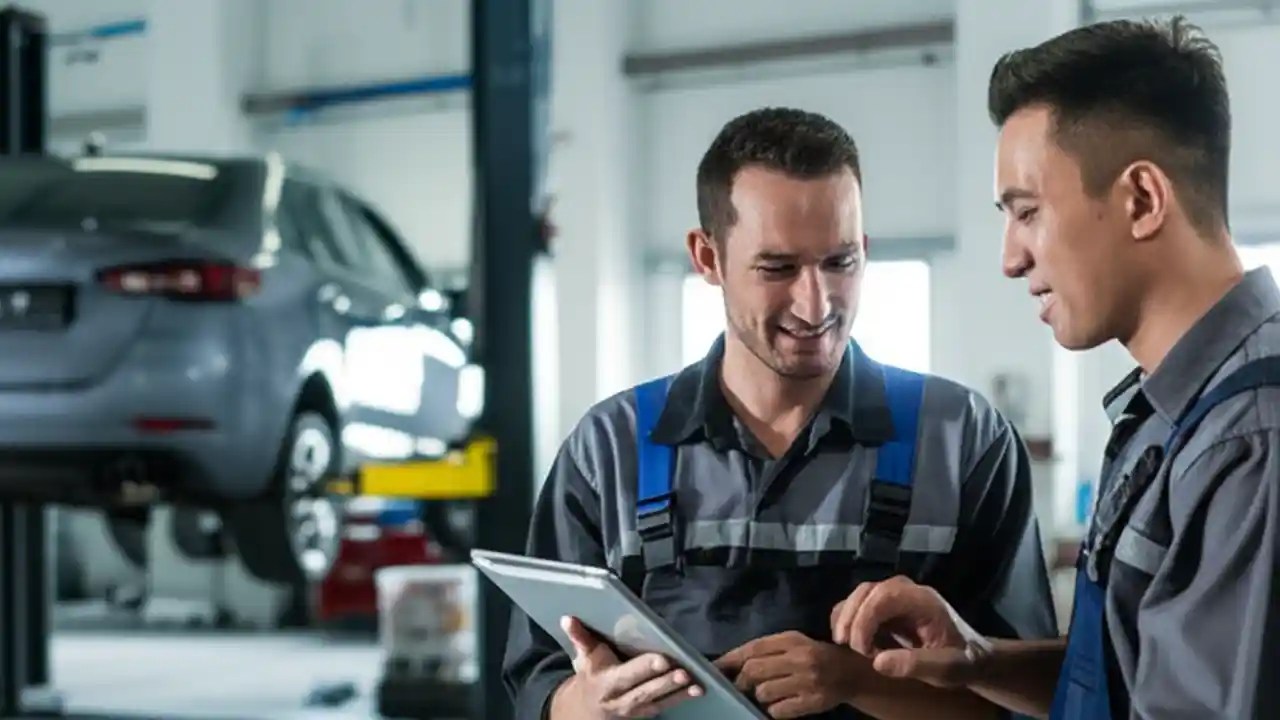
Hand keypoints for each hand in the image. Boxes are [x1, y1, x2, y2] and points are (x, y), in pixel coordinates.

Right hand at [551, 616, 702, 719]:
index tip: (662, 659)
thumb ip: (579, 637)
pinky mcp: (646, 712)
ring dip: (678, 693)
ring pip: (657, 701)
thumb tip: (568, 618)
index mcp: (605, 682)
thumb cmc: (591, 673)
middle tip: (684, 672)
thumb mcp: (583, 657)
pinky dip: (681, 699)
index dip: (644, 668)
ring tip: (696, 684)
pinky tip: (698, 690)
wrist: (588, 708)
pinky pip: (665, 707)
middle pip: (644, 690)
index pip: (626, 674)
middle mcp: (620, 699)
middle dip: (664, 682)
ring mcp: (634, 709)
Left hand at [714, 631, 860, 718]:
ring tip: (767, 694)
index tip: (715, 669)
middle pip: (754, 670)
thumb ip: (765, 649)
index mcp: (792, 640)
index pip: (754, 648)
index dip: (731, 659)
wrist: (849, 673)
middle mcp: (800, 658)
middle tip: (741, 686)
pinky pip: (778, 710)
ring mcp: (807, 681)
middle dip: (741, 681)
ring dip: (759, 696)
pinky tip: (780, 704)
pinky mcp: (813, 702)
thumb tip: (728, 662)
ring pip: (763, 692)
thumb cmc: (813, 655)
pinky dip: (773, 709)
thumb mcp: (793, 643)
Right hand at [829, 576, 987, 688]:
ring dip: (846, 617)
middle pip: (867, 591)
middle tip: (846, 647)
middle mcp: (907, 590)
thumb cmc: (962, 662)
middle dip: (850, 617)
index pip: (884, 596)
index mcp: (923, 600)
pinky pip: (860, 604)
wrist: (973, 656)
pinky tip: (852, 642)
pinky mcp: (887, 606)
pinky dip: (849, 619)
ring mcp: (896, 595)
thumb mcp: (946, 669)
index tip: (863, 650)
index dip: (865, 619)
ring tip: (846, 646)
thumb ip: (915, 665)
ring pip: (859, 595)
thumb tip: (877, 662)